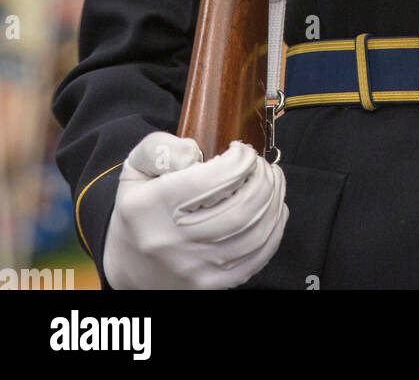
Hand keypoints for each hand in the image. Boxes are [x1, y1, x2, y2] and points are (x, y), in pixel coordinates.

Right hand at [102, 133, 287, 290]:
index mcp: (152, 207)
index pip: (211, 180)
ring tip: (271, 180)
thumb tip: (194, 154)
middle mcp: (173, 241)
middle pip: (240, 208)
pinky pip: (257, 258)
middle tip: (261, 164)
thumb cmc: (138, 209)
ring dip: (274, 200)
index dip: (239, 160)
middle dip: (263, 178)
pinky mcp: (211, 284)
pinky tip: (273, 209)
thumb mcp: (136, 167)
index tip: (241, 150)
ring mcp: (194, 267)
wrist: (130, 265)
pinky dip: (274, 229)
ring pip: (255, 233)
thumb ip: (160, 148)